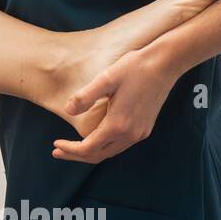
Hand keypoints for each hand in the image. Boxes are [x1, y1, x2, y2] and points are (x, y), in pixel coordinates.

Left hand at [51, 45, 180, 163]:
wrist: (165, 64)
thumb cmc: (135, 67)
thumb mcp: (106, 78)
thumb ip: (85, 96)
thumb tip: (68, 110)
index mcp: (118, 124)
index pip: (88, 148)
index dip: (69, 149)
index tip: (55, 144)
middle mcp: (130, 134)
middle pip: (98, 156)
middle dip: (76, 155)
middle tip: (57, 151)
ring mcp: (139, 133)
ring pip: (109, 152)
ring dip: (90, 152)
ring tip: (72, 147)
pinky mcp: (144, 129)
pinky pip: (120, 145)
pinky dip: (103, 146)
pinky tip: (95, 138)